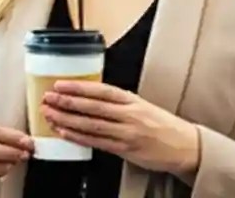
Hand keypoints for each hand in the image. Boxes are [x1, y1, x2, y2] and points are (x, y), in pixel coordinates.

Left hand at [42, 81, 199, 176]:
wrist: (185, 146)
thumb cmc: (162, 125)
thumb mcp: (142, 105)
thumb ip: (118, 102)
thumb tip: (89, 97)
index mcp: (132, 100)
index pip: (101, 91)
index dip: (78, 87)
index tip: (60, 84)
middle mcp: (129, 114)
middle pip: (92, 107)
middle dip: (67, 102)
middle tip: (48, 99)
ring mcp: (127, 133)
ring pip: (91, 125)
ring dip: (67, 120)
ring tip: (50, 115)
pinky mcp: (126, 150)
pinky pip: (97, 142)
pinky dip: (78, 137)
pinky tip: (64, 133)